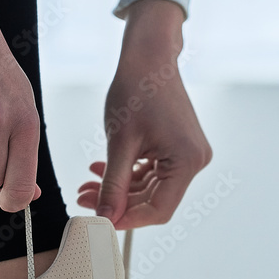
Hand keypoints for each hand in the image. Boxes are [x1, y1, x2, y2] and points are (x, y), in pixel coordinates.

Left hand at [77, 0, 210, 228]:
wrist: (148, 57)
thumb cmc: (137, 90)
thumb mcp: (120, 143)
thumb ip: (113, 185)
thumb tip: (105, 217)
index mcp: (187, 161)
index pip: (159, 209)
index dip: (128, 219)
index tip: (100, 220)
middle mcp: (194, 161)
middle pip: (154, 200)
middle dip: (118, 203)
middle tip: (84, 199)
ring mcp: (187, 155)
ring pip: (149, 188)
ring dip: (118, 189)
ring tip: (86, 185)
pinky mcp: (177, 149)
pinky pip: (151, 172)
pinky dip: (126, 174)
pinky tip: (101, 171)